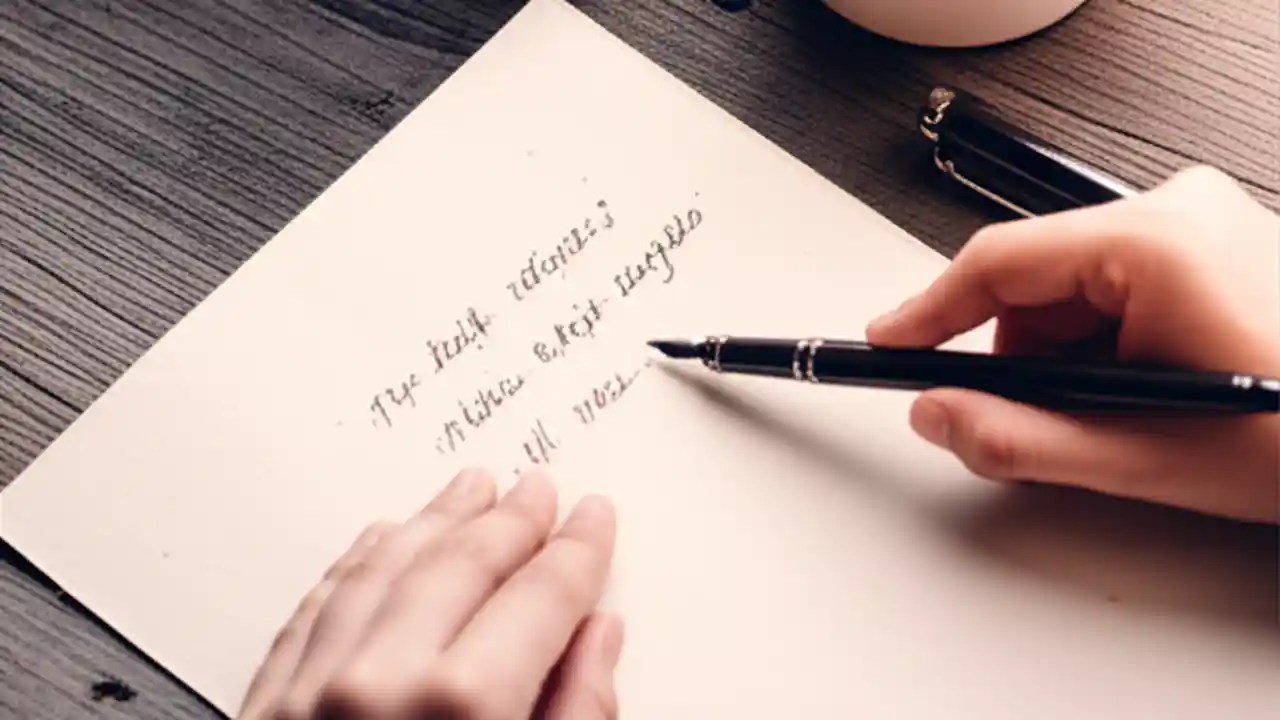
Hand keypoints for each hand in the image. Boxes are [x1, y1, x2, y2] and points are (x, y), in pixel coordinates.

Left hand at [238, 470, 621, 719]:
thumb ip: (577, 713)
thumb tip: (598, 639)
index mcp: (466, 708)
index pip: (542, 597)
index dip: (577, 551)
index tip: (593, 521)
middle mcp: (383, 685)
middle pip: (462, 566)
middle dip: (511, 520)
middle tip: (538, 489)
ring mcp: (313, 693)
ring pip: (384, 568)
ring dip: (435, 521)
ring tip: (470, 489)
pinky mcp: (266, 709)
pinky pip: (317, 607)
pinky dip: (356, 564)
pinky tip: (382, 539)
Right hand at [867, 166, 1279, 522]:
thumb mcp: (1146, 458)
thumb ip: (1020, 440)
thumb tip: (939, 415)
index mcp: (1158, 243)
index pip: (999, 262)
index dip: (929, 312)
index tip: (888, 344)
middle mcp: (1181, 208)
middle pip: (1037, 277)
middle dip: (1023, 356)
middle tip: (1049, 424)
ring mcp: (1205, 218)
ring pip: (1076, 283)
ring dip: (1071, 353)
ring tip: (1128, 415)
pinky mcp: (1217, 238)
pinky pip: (1120, 280)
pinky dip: (1109, 337)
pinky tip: (1150, 386)